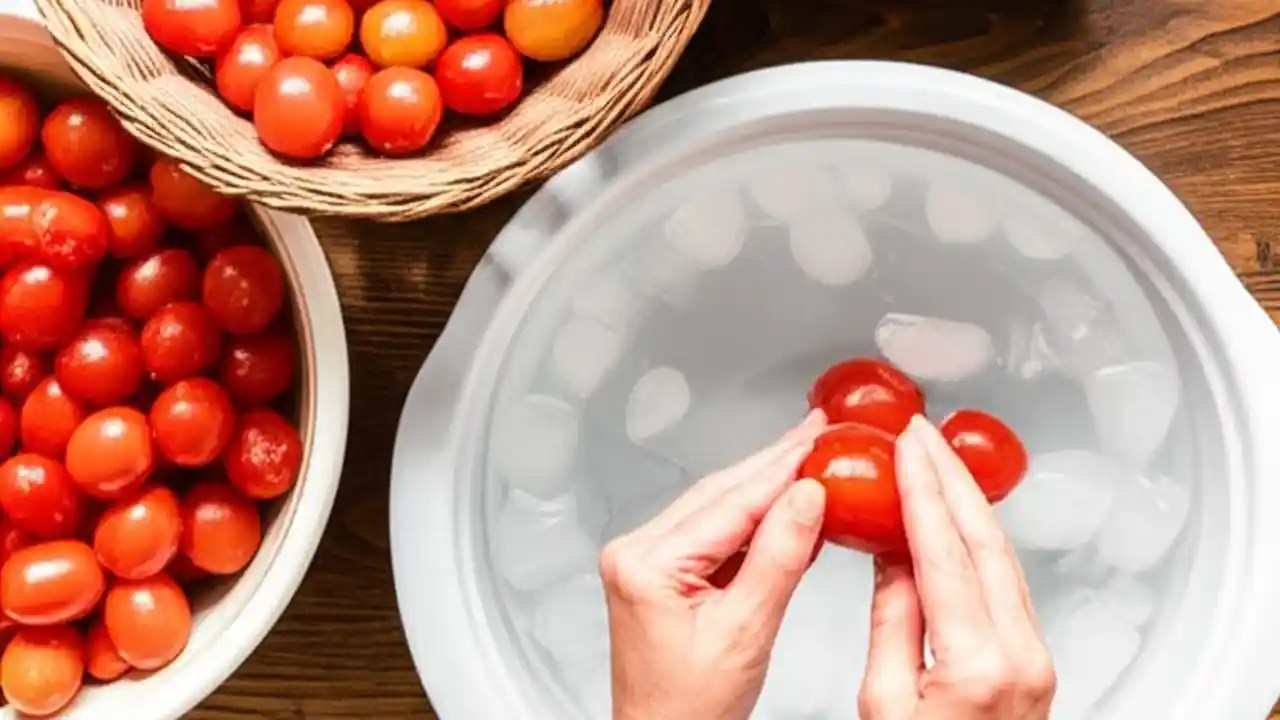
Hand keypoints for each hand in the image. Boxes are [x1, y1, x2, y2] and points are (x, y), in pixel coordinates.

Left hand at [601, 410, 827, 719]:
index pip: (730, 503)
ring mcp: (645, 561)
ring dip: (766, 487)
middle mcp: (636, 552)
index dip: (782, 469)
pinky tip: (787, 507)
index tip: (819, 442)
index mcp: (647, 563)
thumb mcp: (746, 633)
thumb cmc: (688, 710)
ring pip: (717, 508)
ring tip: (809, 459)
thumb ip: (778, 558)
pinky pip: (714, 534)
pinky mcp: (660, 572)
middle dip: (774, 464)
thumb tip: (807, 497)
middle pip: (720, 495)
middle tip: (817, 432)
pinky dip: (754, 521)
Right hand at [859, 415, 1055, 719]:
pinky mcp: (1035, 659)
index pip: (945, 551)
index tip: (905, 447)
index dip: (923, 489)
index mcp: (976, 664)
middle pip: (985, 541)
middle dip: (951, 477)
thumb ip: (891, 619)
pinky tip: (954, 519)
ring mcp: (1036, 657)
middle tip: (921, 434)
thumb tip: (891, 554)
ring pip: (1001, 556)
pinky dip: (976, 539)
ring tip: (934, 462)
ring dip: (966, 501)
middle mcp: (1019, 655)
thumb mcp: (883, 700)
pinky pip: (1005, 581)